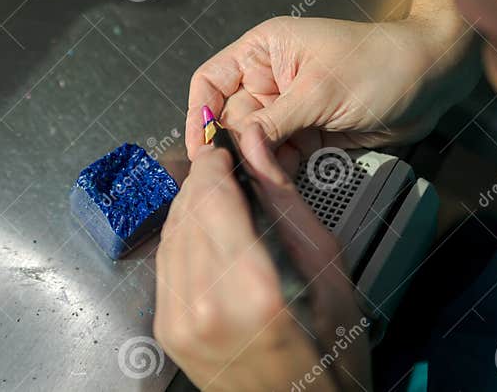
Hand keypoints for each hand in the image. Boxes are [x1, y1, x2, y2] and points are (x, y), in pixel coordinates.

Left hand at [154, 125, 371, 390]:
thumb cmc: (332, 352)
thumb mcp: (326, 269)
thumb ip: (284, 201)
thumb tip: (256, 144)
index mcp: (253, 294)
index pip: (212, 200)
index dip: (214, 164)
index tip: (224, 147)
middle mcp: (204, 307)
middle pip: (187, 212)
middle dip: (203, 181)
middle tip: (224, 164)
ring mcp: (177, 322)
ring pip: (170, 233)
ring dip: (190, 205)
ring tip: (217, 193)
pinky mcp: (165, 330)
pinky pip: (165, 263)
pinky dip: (182, 236)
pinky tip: (203, 230)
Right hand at [184, 15, 478, 160]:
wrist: (435, 80)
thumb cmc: (380, 64)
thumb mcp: (321, 90)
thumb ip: (275, 122)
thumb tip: (239, 149)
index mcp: (262, 52)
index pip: (211, 81)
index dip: (200, 115)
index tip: (201, 151)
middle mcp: (269, 79)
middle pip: (233, 120)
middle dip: (237, 150)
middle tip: (241, 180)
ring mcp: (288, 108)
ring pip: (256, 144)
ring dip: (259, 166)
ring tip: (264, 190)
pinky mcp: (308, 133)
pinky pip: (281, 157)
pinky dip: (280, 174)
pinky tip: (282, 189)